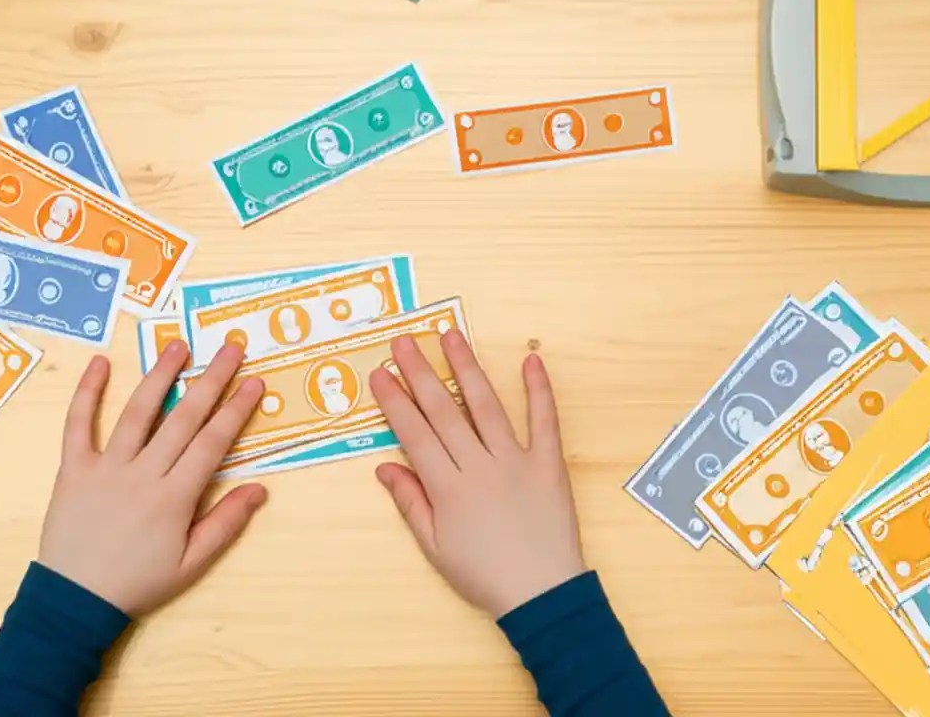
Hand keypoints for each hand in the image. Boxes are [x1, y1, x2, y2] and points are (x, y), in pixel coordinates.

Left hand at [38, 341, 266, 615]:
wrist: (75, 599)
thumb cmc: (138, 582)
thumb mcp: (191, 563)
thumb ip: (225, 523)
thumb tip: (259, 489)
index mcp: (174, 497)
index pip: (212, 443)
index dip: (235, 410)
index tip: (254, 383)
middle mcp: (143, 474)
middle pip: (183, 418)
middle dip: (211, 380)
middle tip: (230, 348)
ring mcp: (105, 467)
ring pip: (137, 413)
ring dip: (160, 376)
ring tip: (178, 345)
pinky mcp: (73, 468)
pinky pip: (78, 425)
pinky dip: (87, 393)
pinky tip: (101, 364)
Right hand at [371, 330, 585, 617]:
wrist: (542, 594)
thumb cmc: (484, 575)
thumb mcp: (435, 548)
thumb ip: (411, 503)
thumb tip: (384, 467)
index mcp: (448, 488)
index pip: (414, 434)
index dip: (395, 402)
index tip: (381, 374)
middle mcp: (478, 466)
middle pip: (443, 411)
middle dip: (420, 373)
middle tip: (403, 341)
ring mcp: (515, 461)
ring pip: (486, 406)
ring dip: (467, 368)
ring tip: (451, 335)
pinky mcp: (548, 464)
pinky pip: (544, 420)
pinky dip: (538, 390)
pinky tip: (531, 361)